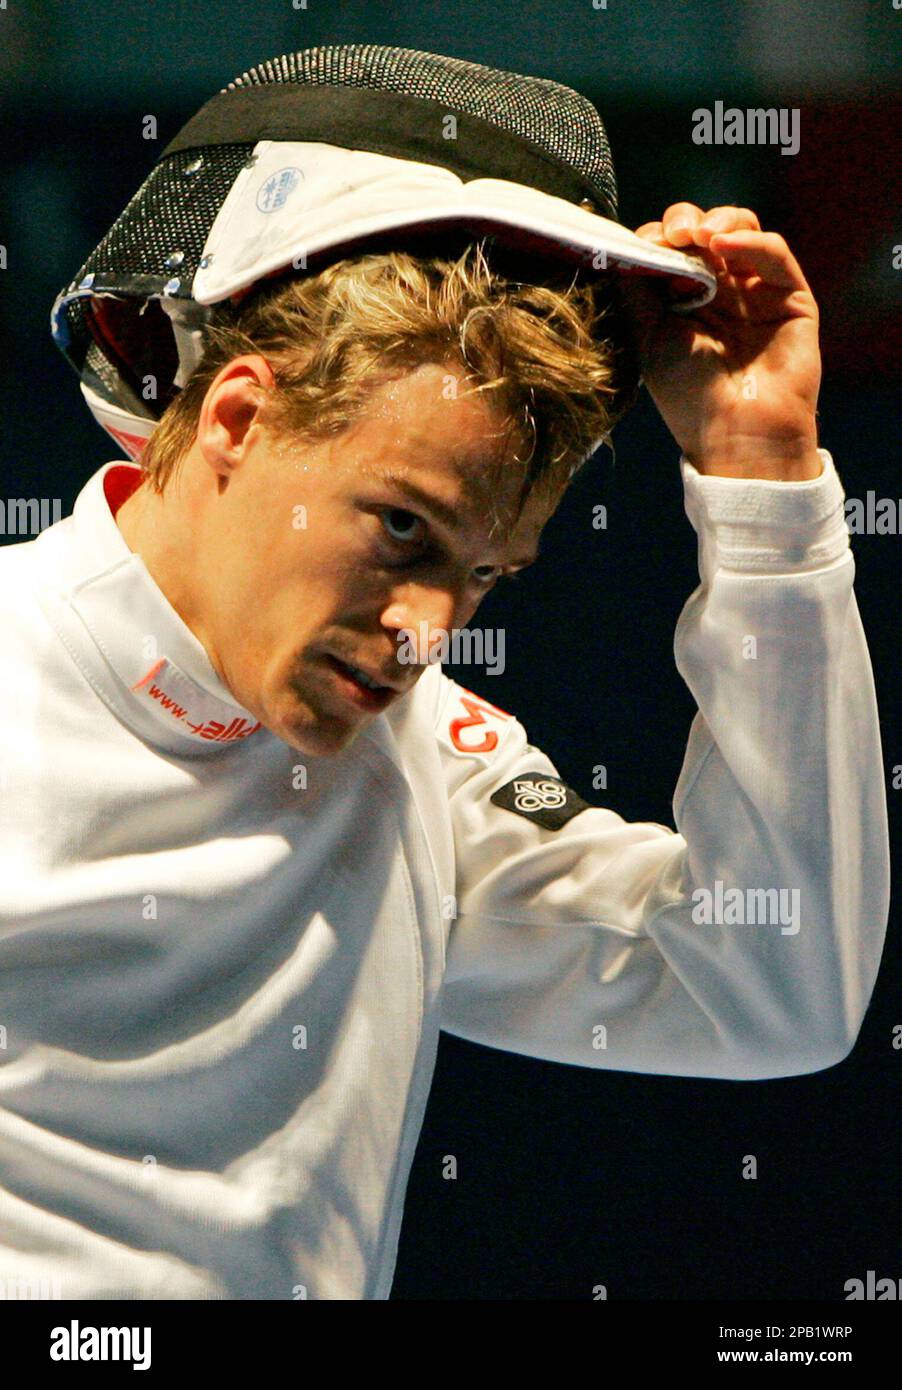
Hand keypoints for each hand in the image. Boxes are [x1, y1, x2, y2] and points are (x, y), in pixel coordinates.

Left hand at [624, 204, 821, 480]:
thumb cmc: (690, 396)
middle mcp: (720, 292)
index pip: (671, 250)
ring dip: (718, 221)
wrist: (736, 434)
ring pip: (742, 231)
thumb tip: (626, 244)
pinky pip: (773, 253)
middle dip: (686, 222)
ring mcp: (756, 292)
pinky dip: (749, 239)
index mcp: (683, 302)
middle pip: (704, 232)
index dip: (659, 237)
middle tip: (676, 233)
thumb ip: (636, 290)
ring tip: (699, 235)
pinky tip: (723, 243)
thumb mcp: (648, 338)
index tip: (647, 242)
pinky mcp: (790, 296)